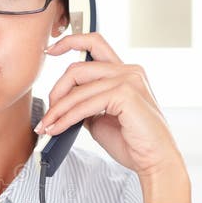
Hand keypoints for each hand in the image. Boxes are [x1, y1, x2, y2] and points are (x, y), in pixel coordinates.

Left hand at [37, 32, 186, 181]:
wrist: (154, 161)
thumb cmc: (133, 142)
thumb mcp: (101, 118)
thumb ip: (86, 104)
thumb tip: (61, 103)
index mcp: (125, 72)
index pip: (95, 43)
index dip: (70, 41)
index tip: (51, 50)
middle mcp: (128, 71)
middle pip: (78, 67)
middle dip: (57, 90)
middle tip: (48, 113)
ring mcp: (129, 80)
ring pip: (78, 85)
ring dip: (57, 108)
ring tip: (47, 125)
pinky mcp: (126, 94)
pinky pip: (85, 104)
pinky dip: (66, 117)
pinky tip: (58, 128)